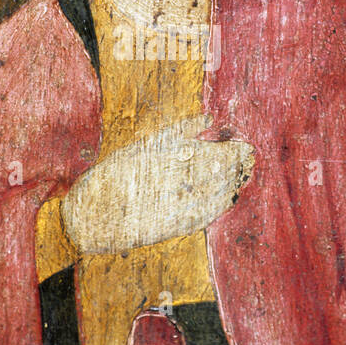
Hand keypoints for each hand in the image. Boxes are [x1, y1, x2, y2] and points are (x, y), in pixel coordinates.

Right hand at [60, 115, 254, 254]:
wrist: (97, 215)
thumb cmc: (118, 173)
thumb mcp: (145, 144)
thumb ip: (181, 130)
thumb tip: (209, 118)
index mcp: (177, 159)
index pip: (222, 155)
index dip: (238, 151)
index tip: (245, 146)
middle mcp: (183, 183)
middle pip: (226, 174)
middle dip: (240, 165)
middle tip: (248, 160)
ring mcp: (183, 206)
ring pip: (223, 194)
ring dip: (235, 183)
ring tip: (240, 175)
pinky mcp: (181, 226)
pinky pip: (212, 213)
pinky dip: (224, 202)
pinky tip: (228, 196)